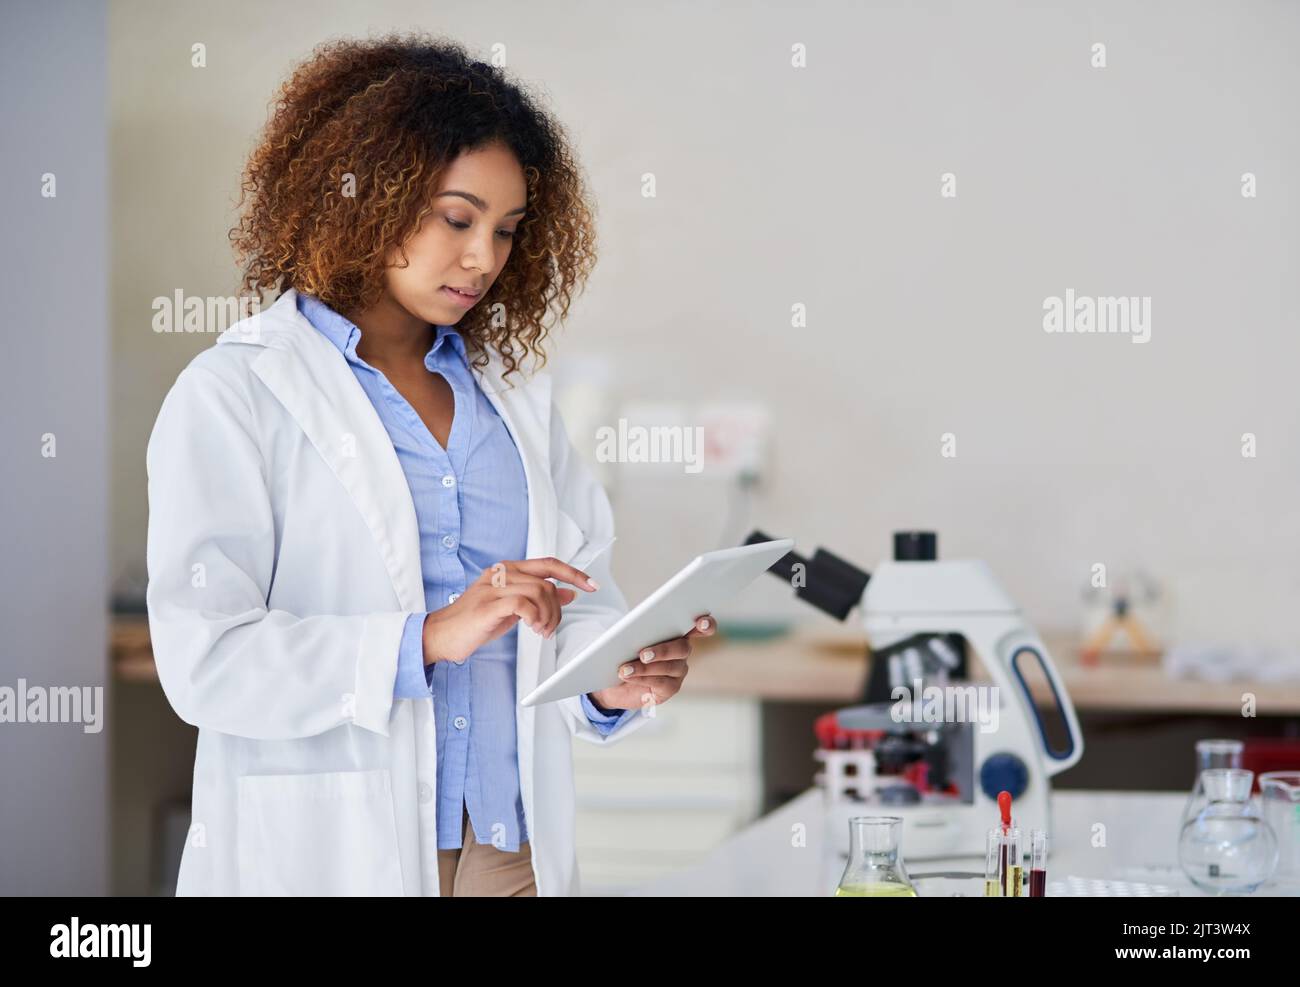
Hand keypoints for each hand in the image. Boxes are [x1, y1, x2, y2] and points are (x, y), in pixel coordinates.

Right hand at [423, 557, 597, 665]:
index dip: (574, 573)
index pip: (549, 564)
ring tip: (541, 631)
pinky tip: (532, 628)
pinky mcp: (487, 604)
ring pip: (539, 591)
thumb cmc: (476, 622)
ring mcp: (493, 586)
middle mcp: (501, 572)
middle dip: (557, 608)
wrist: (441, 634)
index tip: (592, 585)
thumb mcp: (513, 608)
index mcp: (508, 569)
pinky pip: (523, 603)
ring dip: (548, 616)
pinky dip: (534, 617)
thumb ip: (538, 598)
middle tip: (550, 628)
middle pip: (547, 582)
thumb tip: (569, 592)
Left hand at [587, 613, 714, 712]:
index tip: (701, 622)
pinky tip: (628, 677)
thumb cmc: (622, 653)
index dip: (706, 624)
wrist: (614, 681)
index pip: (700, 626)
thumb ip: (637, 632)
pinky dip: (642, 678)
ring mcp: (678, 671)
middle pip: (682, 648)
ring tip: (625, 669)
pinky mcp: (670, 688)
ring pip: (669, 667)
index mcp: (677, 632)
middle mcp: (682, 651)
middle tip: (643, 654)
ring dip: (645, 668)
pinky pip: (659, 683)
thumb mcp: (627, 638)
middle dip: (663, 650)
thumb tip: (633, 630)